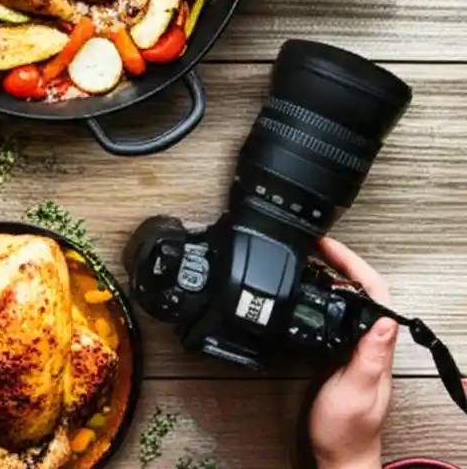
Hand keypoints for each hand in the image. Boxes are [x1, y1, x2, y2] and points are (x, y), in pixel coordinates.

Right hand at [310, 237, 396, 468]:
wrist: (339, 453)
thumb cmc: (346, 430)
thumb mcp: (355, 392)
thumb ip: (370, 357)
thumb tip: (384, 319)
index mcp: (376, 347)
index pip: (376, 293)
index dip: (353, 264)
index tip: (327, 247)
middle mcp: (370, 344)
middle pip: (364, 289)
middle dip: (340, 260)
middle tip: (312, 245)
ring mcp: (357, 348)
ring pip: (351, 300)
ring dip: (332, 275)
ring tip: (308, 259)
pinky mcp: (343, 354)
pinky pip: (338, 316)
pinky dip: (324, 296)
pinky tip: (309, 293)